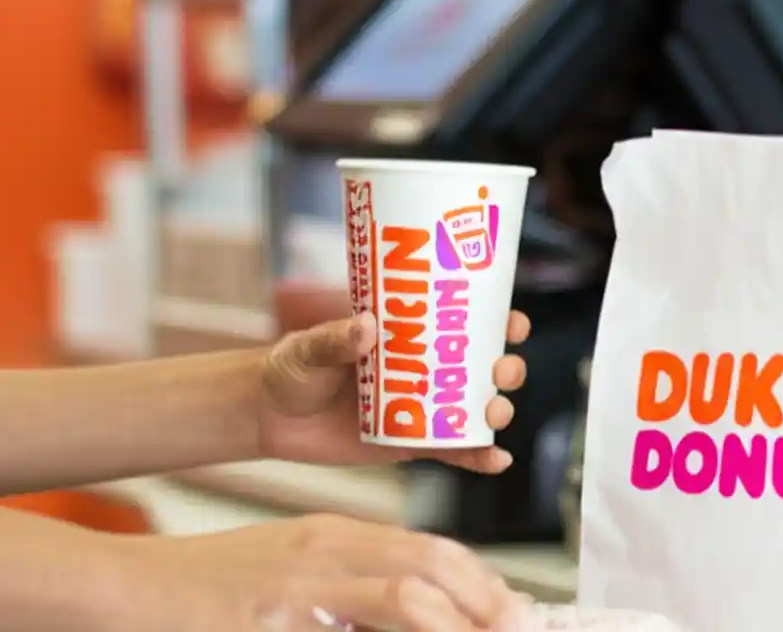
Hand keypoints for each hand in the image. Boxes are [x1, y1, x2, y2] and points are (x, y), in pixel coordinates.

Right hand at [112, 514, 530, 631]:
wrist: (127, 588)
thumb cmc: (209, 585)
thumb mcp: (289, 569)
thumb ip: (348, 585)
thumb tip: (415, 612)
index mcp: (332, 534)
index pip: (425, 548)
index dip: (478, 578)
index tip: (510, 607)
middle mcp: (323, 551)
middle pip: (425, 564)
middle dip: (482, 598)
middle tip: (516, 626)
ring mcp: (295, 586)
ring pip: (400, 596)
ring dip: (450, 622)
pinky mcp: (267, 619)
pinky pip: (341, 629)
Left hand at [258, 310, 530, 472]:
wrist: (269, 419)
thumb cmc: (291, 369)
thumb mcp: (308, 347)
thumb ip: (335, 338)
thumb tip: (366, 327)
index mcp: (410, 335)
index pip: (464, 322)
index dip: (499, 320)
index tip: (513, 322)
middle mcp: (426, 369)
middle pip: (484, 367)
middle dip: (505, 368)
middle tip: (501, 372)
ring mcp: (423, 409)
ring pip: (476, 409)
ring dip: (497, 410)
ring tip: (494, 415)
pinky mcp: (413, 444)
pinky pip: (455, 452)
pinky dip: (479, 457)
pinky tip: (497, 461)